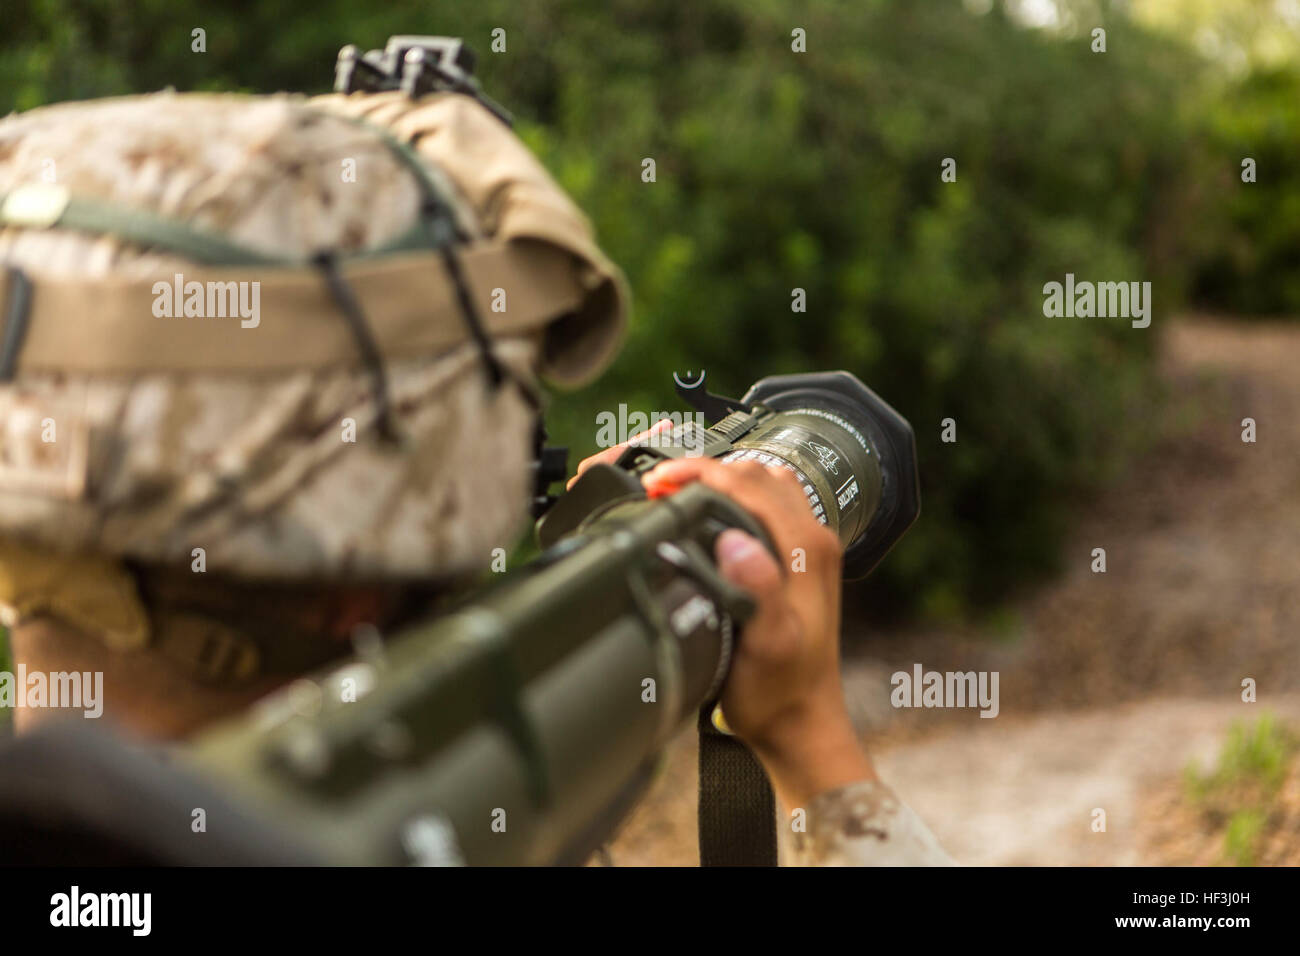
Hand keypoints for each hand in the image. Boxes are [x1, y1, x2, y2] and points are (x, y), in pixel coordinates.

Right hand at [641, 457, 875, 808]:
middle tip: (658, 484)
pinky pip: (768, 506)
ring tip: (677, 491)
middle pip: (759, 474)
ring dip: (721, 479)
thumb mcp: (766, 645)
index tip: (658, 481)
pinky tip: (706, 514)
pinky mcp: (798, 560)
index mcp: (807, 549)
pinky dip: (733, 496)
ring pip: (766, 485)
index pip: (751, 483)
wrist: (800, 721)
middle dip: (705, 470)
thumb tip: (736, 543)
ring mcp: (808, 549)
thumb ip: (758, 590)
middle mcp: (813, 540)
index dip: (700, 473)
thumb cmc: (779, 691)